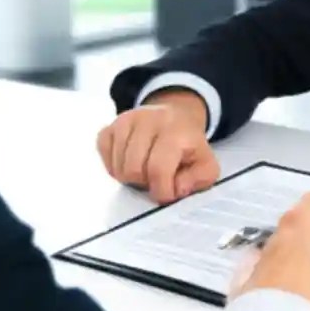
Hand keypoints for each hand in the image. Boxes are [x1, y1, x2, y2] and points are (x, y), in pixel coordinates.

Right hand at [96, 89, 219, 203]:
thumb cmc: (189, 146)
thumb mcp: (206, 165)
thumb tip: (176, 189)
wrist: (177, 117)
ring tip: (144, 170)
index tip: (167, 194)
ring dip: (129, 177)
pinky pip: (103, 153)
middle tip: (155, 179)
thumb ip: (198, 180)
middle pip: (133, 169)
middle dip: (144, 183)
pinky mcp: (111, 125)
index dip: (161, 191)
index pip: (158, 169)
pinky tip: (129, 162)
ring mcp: (126, 120)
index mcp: (175, 130)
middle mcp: (149, 120)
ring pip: (117, 166)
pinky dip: (114, 166)